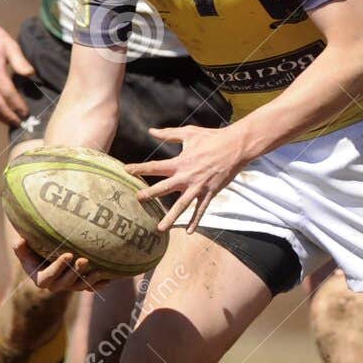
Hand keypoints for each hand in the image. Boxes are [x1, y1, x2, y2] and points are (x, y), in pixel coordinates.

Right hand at [12, 236, 108, 292]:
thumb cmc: (34, 251)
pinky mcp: (81, 285)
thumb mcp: (25, 250)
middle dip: (76, 272)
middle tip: (84, 260)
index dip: (59, 267)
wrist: (46, 258)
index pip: (49, 277)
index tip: (69, 254)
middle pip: (66, 283)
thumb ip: (20, 248)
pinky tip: (109, 278)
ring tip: (98, 270)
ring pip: (80, 287)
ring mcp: (70, 286)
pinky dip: (100, 285)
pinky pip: (91, 288)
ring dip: (89, 280)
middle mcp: (56, 285)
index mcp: (41, 278)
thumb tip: (19, 241)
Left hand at [127, 124, 249, 232]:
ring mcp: (199, 187)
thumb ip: (169, 134)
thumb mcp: (189, 133)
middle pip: (164, 188)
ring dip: (170, 217)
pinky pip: (201, 209)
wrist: (236, 147)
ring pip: (181, 205)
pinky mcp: (210, 192)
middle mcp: (187, 176)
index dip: (140, 168)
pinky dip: (195, 221)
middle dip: (150, 194)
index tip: (126, 171)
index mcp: (181, 162)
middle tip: (138, 199)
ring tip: (159, 228)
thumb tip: (151, 131)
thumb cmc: (212, 138)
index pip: (155, 167)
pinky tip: (189, 231)